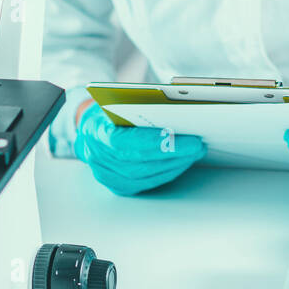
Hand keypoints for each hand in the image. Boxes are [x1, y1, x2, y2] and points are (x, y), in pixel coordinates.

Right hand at [73, 104, 205, 195]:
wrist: (92, 130)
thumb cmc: (111, 112)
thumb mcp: (119, 101)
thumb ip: (140, 106)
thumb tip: (176, 109)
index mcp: (95, 132)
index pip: (122, 141)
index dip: (149, 141)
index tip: (174, 134)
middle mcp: (97, 158)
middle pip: (137, 162)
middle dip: (171, 153)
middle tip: (196, 144)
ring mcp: (107, 176)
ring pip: (144, 175)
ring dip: (174, 164)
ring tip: (195, 152)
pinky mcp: (119, 187)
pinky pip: (147, 183)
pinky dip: (167, 172)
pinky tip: (183, 162)